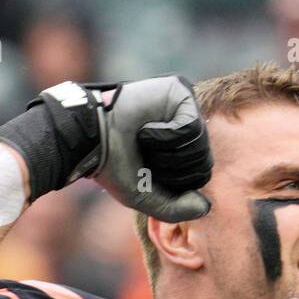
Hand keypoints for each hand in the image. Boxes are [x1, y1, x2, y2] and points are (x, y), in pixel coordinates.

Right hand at [0, 75, 212, 219]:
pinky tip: (147, 130)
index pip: (200, 174)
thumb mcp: (147, 197)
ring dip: (167, 154)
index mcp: (182, 149)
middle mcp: (188, 125)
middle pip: (204, 161)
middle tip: (144, 155)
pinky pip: (191, 127)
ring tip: (144, 140)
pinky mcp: (180, 90)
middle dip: (172, 170)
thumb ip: (177, 209)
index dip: (175, 182)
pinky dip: (167, 137)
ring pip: (200, 146)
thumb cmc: (115, 167)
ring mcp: (186, 105)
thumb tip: (207, 206)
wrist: (91, 140)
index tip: (147, 171)